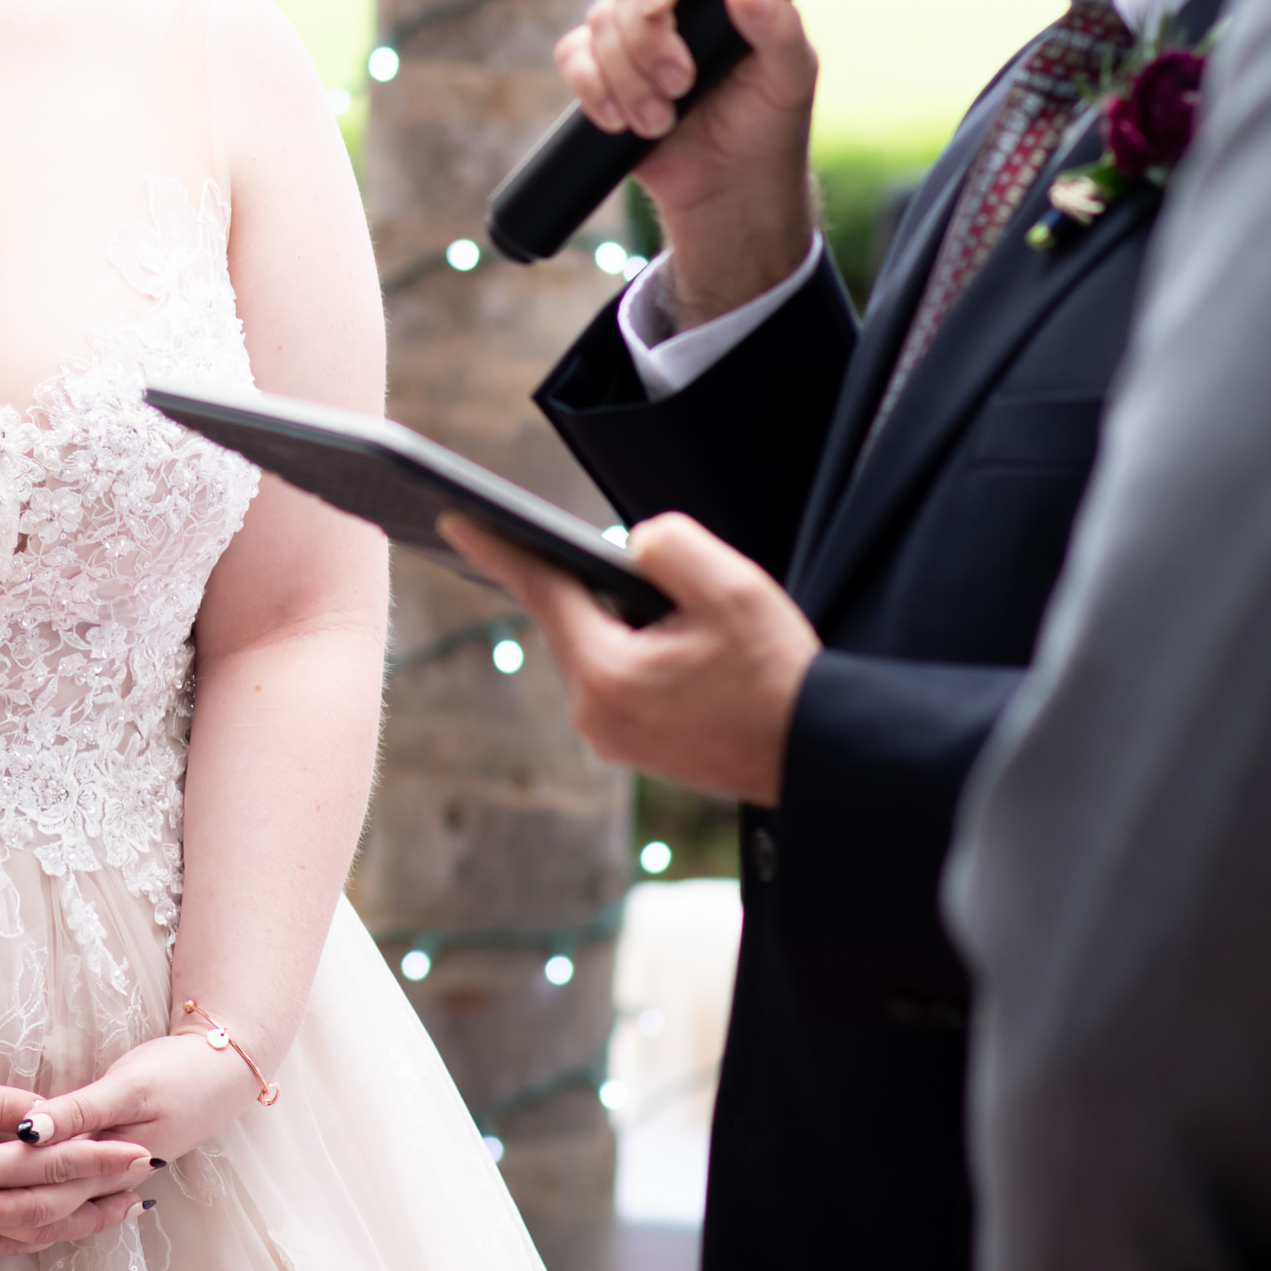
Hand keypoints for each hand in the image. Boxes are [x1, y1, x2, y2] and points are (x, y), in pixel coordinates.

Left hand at [0, 1033, 251, 1258]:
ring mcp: (101, 1179)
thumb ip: (78, 1111)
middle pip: (32, 1215)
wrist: (223, 1071)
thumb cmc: (177, 1073)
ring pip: (40, 1217)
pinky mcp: (101, 1167)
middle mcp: (99, 1182)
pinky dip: (20, 1210)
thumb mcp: (128, 1086)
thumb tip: (27, 1132)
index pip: (39, 1195)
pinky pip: (54, 1201)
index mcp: (104, 1163)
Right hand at [0, 1055, 153, 1245]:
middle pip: (40, 1205)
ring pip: (17, 1225)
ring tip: (109, 1207)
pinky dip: (24, 1223)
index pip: (45, 1166)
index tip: (140, 1151)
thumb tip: (48, 1115)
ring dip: (67, 1215)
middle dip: (95, 1193)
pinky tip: (42, 1215)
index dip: (96, 1158)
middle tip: (143, 1182)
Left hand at [442, 513, 816, 805]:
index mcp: (607, 673)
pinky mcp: (634, 745)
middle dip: (592, 582)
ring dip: (622, 620)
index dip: (498, 546)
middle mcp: (595, 712)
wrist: (819, 755)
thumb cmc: (779, 674)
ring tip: (672, 611)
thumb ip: (669, 546)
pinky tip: (674, 641)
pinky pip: (617, 677)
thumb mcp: (732, 587)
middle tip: (609, 557)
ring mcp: (612, 735)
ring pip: (598, 648)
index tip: (451, 515)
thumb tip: (632, 547)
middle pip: (572, 619)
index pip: (541, 590)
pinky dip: (636, 650)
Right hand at [558, 0, 819, 327]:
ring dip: (626, 78)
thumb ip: (779, 26)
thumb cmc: (769, 123)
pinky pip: (572, 56)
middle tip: (680, 84)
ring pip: (598, 23)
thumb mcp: (791, 75)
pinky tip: (621, 120)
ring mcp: (633, 31)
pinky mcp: (601, 67)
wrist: (730, 186)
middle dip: (648, 43)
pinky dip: (593, 89)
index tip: (659, 3)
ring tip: (660, 120)